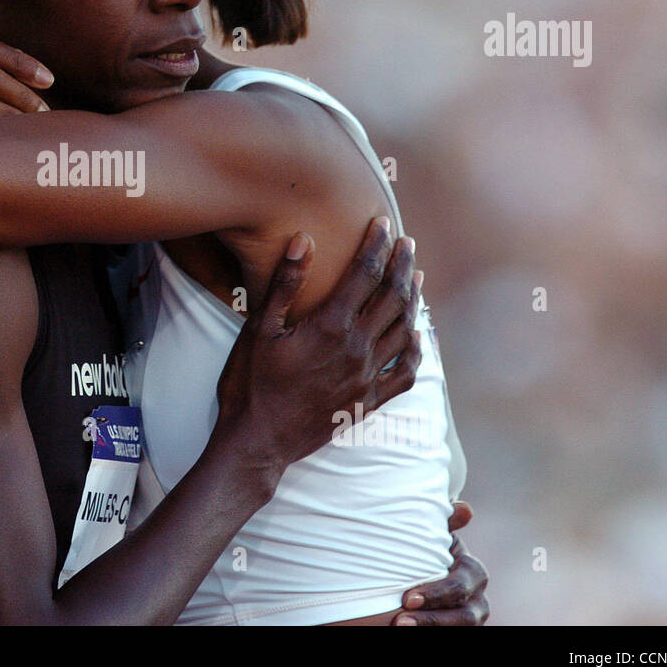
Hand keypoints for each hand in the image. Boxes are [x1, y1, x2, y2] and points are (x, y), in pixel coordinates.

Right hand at [213, 217, 422, 482]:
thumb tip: (304, 240)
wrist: (257, 441)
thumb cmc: (250, 383)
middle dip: (402, 265)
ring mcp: (366, 377)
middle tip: (407, 244)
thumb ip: (285, 283)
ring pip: (404, 330)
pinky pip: (405, 373)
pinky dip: (416, 350)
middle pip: (392, 297)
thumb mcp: (258, 328)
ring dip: (412, 301)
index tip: (383, 225)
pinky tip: (416, 337)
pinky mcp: (368, 401)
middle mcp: (357, 349)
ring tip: (415, 280)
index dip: (376, 245)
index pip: (364, 274)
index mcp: (331, 326)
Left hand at [392, 501, 489, 624]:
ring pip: (457, 628)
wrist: (425, 573)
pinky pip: (451, 632)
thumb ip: (447, 523)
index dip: (435, 594)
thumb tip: (465, 508)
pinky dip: (429, 631)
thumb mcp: (438, 536)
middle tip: (400, 620)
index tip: (406, 599)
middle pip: (462, 616)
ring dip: (429, 627)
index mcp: (473, 572)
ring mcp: (471, 619)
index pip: (459, 587)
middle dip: (431, 618)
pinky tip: (398, 628)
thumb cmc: (428, 550)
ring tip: (399, 626)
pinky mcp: (459, 628)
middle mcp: (478, 599)